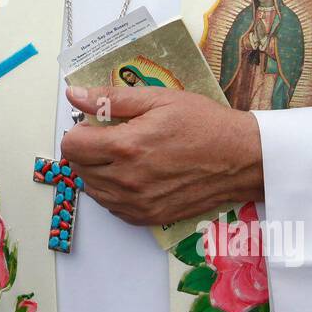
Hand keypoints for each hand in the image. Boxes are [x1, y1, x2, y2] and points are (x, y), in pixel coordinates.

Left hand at [61, 85, 263, 227]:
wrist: (241, 159)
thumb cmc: (204, 124)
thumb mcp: (158, 99)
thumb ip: (111, 99)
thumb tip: (75, 94)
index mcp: (126, 147)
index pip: (71, 146)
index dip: (79, 130)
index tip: (96, 124)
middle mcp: (126, 180)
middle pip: (77, 168)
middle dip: (87, 150)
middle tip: (113, 137)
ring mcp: (136, 203)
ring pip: (91, 189)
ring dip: (98, 171)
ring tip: (125, 155)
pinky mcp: (147, 217)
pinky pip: (111, 207)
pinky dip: (113, 191)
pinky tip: (133, 175)